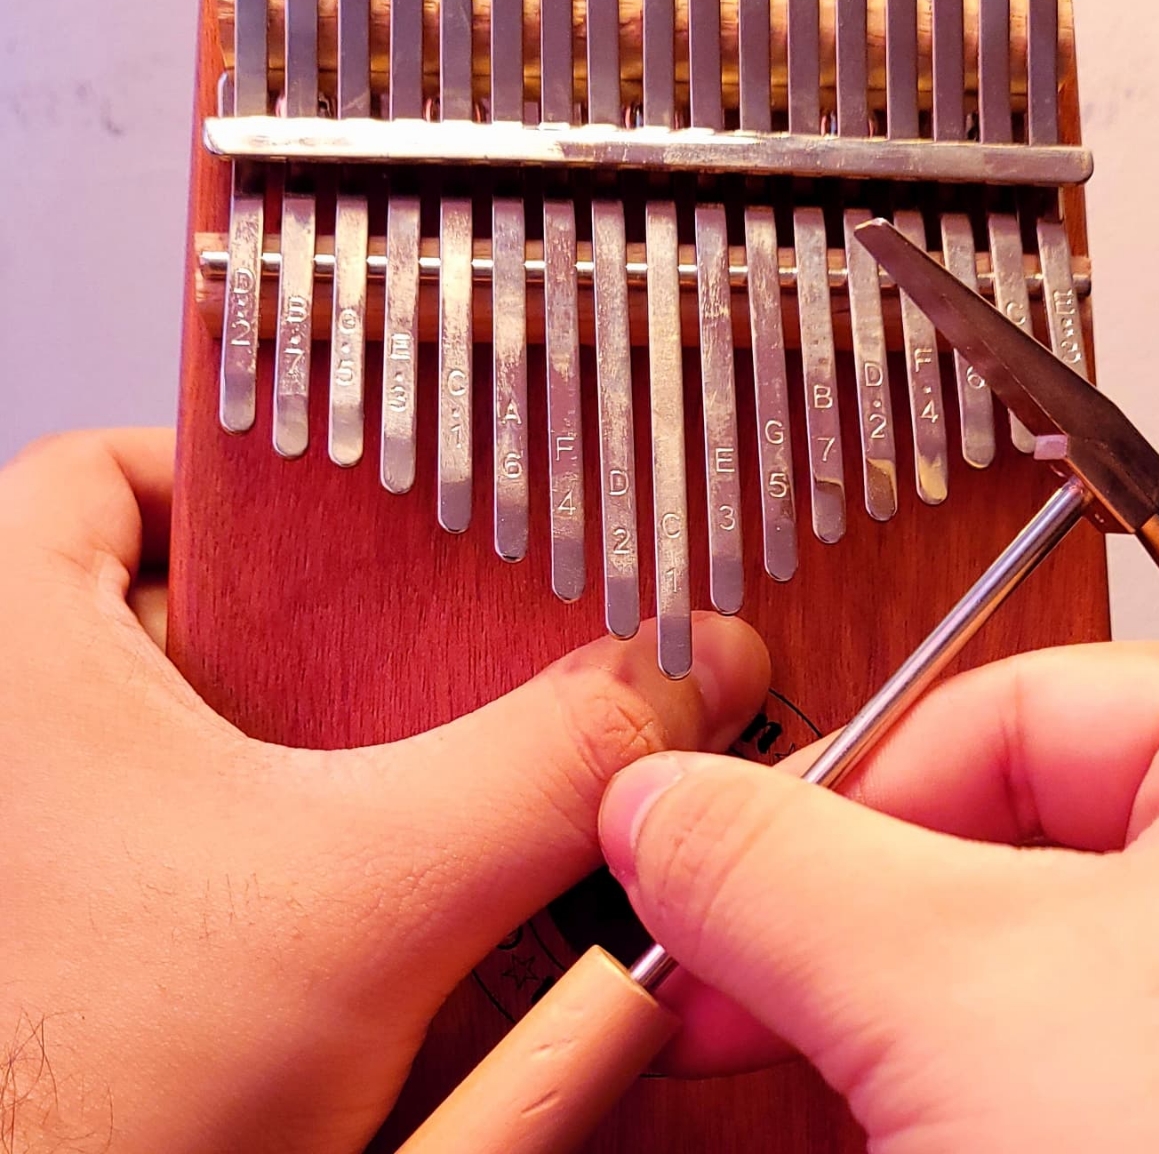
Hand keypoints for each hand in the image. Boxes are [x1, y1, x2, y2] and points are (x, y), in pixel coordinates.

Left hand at [0, 430, 769, 1153]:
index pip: (110, 470)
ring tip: (405, 794)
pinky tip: (364, 914)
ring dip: (310, 757)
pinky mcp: (71, 934)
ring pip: (187, 736)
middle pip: (178, 607)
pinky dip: (284, 853)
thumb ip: (548, 771)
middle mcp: (13, 739)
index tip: (353, 512)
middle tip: (419, 660)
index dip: (239, 471)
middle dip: (314, 636)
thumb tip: (688, 674)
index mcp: (15, 653)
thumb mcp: (364, 901)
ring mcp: (40, 846)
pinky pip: (188, 842)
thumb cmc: (77, 1101)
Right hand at [600, 641, 1158, 1151]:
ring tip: (788, 1054)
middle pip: (983, 837)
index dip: (835, 794)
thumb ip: (778, 870)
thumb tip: (661, 805)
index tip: (718, 865)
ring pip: (998, 959)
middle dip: (836, 927)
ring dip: (874, 1013)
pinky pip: (1028, 1053)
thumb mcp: (964, 995)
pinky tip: (882, 1113)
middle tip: (723, 983)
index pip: (997, 709)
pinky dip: (935, 1079)